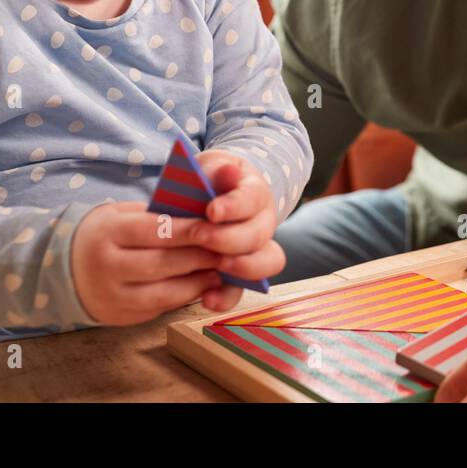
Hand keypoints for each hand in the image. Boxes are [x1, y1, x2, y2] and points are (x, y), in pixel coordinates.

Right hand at [70, 201, 225, 324]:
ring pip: (164, 292)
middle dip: (199, 257)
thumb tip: (203, 213)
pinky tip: (203, 286)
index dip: (188, 230)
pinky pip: (159, 308)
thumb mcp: (121, 214)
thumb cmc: (105, 233)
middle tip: (228, 250)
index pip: (154, 231)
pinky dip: (184, 297)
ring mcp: (111, 296)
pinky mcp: (119, 316)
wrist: (64, 267)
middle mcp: (106, 267)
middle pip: (162, 263)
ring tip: (220, 270)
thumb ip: (156, 214)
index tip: (216, 226)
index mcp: (107, 233)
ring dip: (197, 282)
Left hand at [193, 149, 285, 311]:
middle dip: (229, 238)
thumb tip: (227, 171)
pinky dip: (227, 297)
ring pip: (265, 263)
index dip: (234, 206)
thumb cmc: (207, 182)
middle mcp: (263, 222)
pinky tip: (208, 299)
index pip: (252, 198)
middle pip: (259, 234)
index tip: (211, 210)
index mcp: (255, 193)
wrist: (208, 200)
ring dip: (242, 267)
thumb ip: (216, 170)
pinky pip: (242, 290)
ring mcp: (255, 249)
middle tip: (200, 236)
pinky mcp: (239, 273)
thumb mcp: (210, 168)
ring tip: (217, 266)